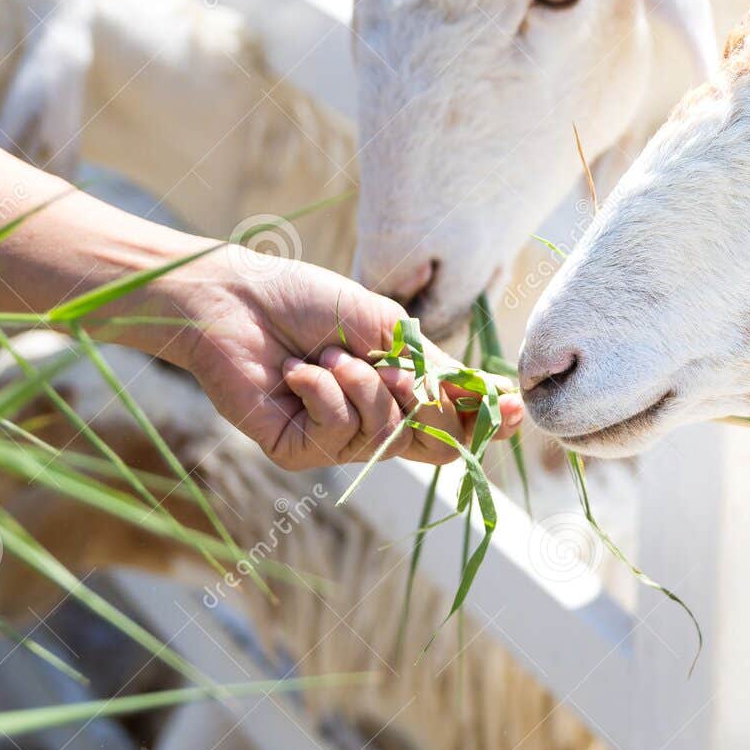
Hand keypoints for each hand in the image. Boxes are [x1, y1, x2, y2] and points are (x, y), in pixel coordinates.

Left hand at [146, 246, 521, 471]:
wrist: (233, 298)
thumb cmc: (306, 301)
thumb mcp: (387, 328)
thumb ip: (436, 368)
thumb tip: (499, 395)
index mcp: (398, 391)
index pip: (457, 423)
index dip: (488, 422)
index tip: (515, 408)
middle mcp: (372, 423)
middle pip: (435, 442)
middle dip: (428, 407)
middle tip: (403, 374)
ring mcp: (336, 441)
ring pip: (387, 434)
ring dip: (362, 385)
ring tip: (328, 356)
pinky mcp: (298, 450)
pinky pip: (340, 433)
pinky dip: (326, 394)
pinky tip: (299, 372)